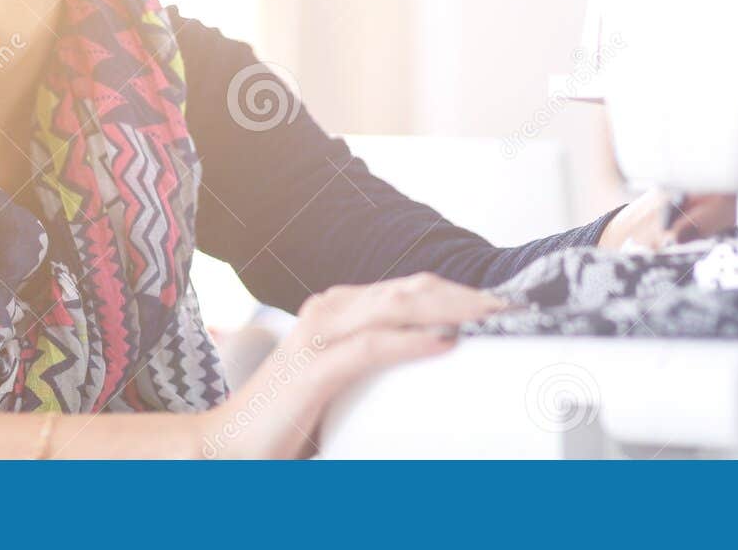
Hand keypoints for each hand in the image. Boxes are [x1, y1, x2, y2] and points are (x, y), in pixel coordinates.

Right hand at [195, 273, 508, 458]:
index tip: (501, 306)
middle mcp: (330, 310)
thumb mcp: (344, 381)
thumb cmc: (287, 418)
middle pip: (413, 289)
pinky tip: (446, 341)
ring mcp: (320, 334)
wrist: (227, 448)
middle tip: (510, 308)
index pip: (412, 289)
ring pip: (399, 305)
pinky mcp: (315, 367)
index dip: (459, 292)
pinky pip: (373, 346)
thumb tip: (441, 358)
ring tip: (490, 316)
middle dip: (466, 294)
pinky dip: (414, 341)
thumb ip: (381, 363)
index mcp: (340, 309)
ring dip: (451, 307)